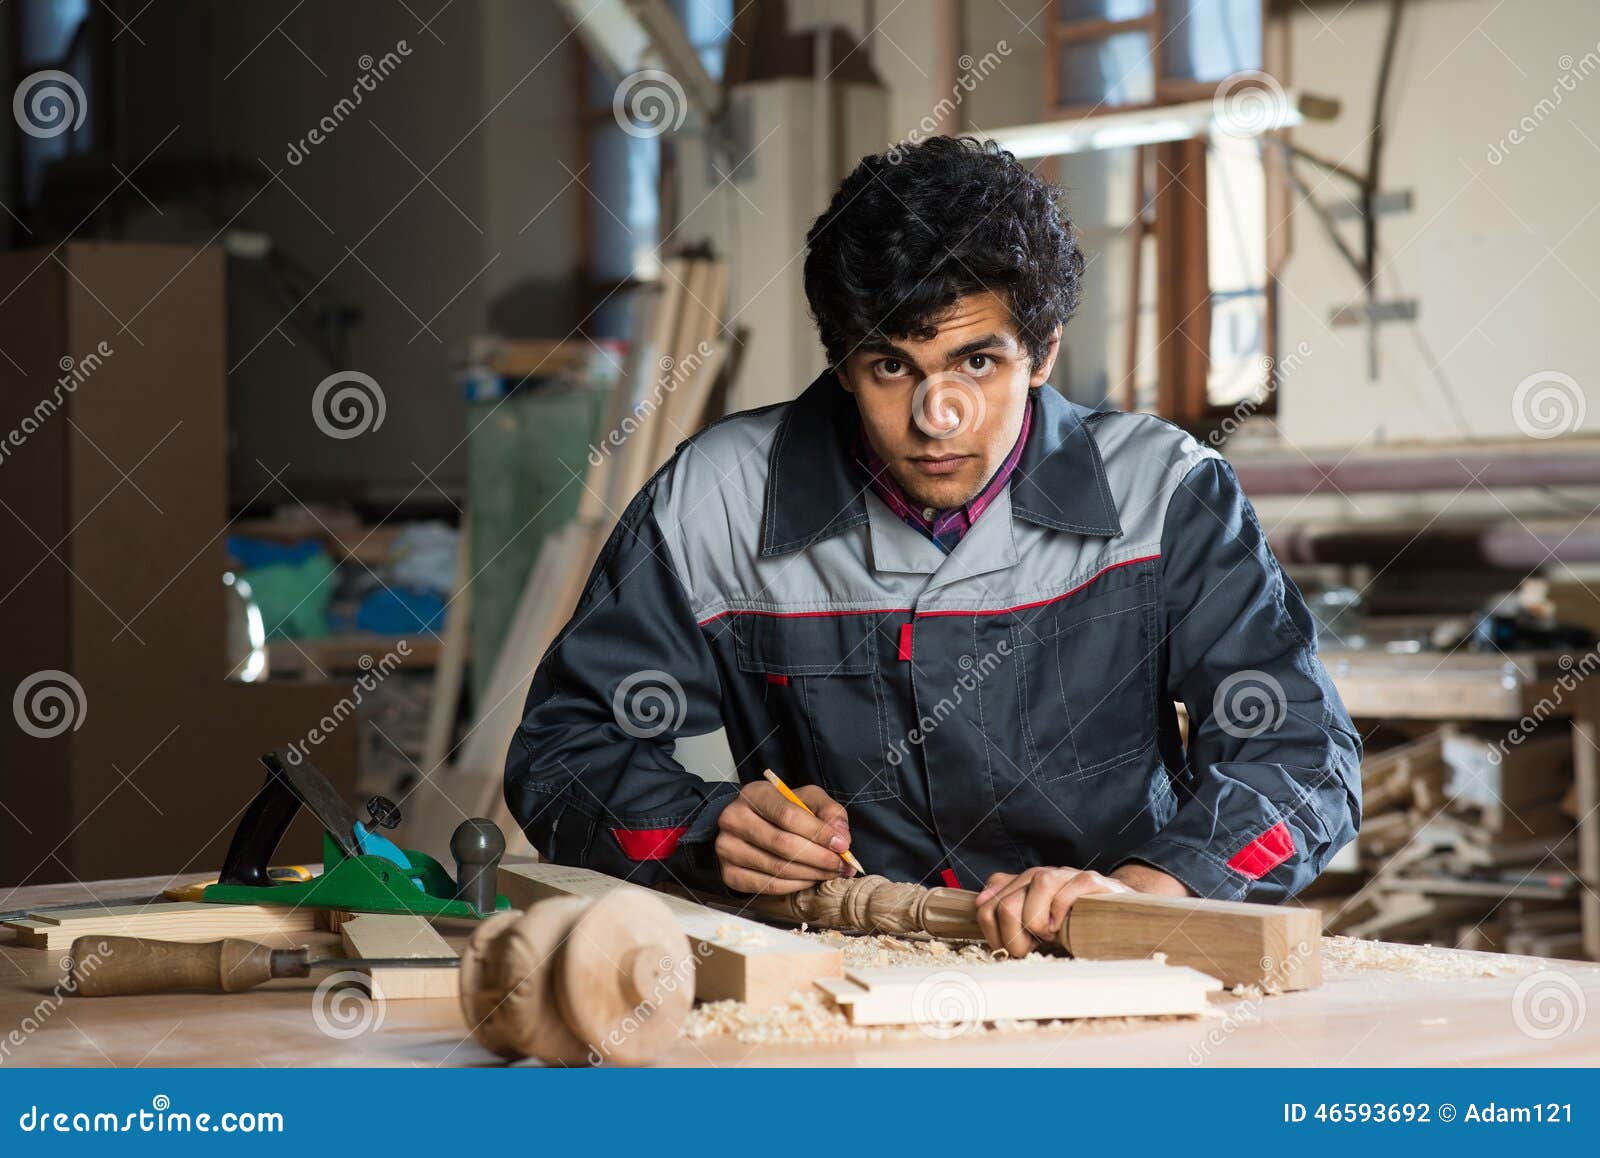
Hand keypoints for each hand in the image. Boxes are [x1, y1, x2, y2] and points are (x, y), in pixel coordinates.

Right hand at [715, 780, 854, 894]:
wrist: (751, 825)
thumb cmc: (782, 811)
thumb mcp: (808, 799)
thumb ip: (829, 812)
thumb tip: (841, 838)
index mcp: (754, 794)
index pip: (788, 815)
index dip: (819, 833)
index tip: (843, 845)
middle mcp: (734, 819)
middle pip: (783, 844)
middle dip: (819, 858)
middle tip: (842, 866)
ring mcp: (727, 848)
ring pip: (777, 868)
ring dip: (811, 874)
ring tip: (831, 872)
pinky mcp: (729, 873)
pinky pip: (768, 886)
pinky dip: (795, 886)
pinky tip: (810, 879)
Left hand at [974, 866, 1132, 958]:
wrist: (1118, 912)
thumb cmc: (1072, 922)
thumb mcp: (1036, 923)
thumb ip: (1008, 911)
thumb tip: (980, 904)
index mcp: (1022, 886)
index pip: (989, 904)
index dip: (995, 934)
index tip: (1013, 949)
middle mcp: (1041, 876)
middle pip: (1008, 900)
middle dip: (1015, 935)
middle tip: (1032, 948)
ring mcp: (1068, 876)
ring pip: (1039, 882)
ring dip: (1038, 919)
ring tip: (1050, 936)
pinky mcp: (1093, 881)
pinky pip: (1073, 885)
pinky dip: (1063, 909)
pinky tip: (1066, 926)